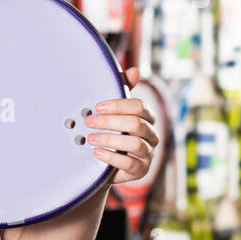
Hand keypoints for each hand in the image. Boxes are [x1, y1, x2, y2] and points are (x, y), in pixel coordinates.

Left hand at [87, 66, 158, 185]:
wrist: (104, 165)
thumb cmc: (111, 133)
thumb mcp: (113, 113)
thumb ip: (122, 91)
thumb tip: (133, 69)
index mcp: (147, 118)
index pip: (139, 107)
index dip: (118, 105)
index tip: (97, 106)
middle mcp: (151, 135)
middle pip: (136, 124)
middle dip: (110, 121)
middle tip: (89, 121)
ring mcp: (148, 153)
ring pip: (134, 143)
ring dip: (109, 139)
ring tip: (90, 138)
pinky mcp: (141, 170)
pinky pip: (130, 163)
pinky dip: (111, 157)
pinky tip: (96, 152)